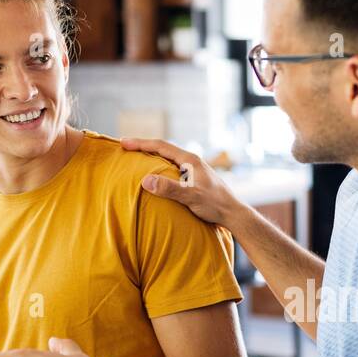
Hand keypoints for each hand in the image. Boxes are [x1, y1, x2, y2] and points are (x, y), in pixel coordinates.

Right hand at [119, 137, 242, 227]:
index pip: (161, 146)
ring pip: (168, 159)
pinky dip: (160, 168)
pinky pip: (172, 169)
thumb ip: (170, 188)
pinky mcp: (195, 180)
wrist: (233, 213)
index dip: (141, 143)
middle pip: (163, 149)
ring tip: (137, 159)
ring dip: (152, 157)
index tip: (124, 142)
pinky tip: (156, 176)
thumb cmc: (215, 205)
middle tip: (126, 147)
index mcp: (189, 160)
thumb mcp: (191, 197)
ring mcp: (194, 170)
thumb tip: (146, 180)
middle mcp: (191, 161)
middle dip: (144, 147)